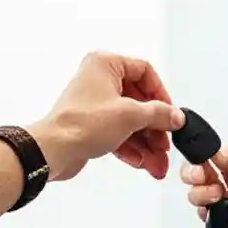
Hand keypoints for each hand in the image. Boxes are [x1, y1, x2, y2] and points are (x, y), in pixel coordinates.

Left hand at [29, 51, 184, 181]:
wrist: (52, 151)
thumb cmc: (78, 124)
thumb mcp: (130, 116)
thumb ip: (159, 114)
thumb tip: (175, 116)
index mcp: (105, 65)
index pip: (145, 71)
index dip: (160, 93)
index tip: (170, 112)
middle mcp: (99, 80)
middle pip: (140, 101)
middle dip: (154, 128)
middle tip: (165, 144)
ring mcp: (95, 103)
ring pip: (130, 121)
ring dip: (146, 143)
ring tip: (157, 163)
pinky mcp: (91, 124)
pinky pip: (119, 133)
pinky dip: (132, 148)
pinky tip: (142, 163)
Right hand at [180, 145, 227, 227]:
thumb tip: (216, 152)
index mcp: (216, 160)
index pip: (195, 154)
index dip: (192, 156)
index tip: (199, 159)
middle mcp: (209, 178)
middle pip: (187, 174)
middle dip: (191, 174)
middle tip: (201, 176)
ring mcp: (209, 197)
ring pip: (193, 195)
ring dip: (203, 193)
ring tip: (219, 194)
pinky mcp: (211, 215)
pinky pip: (202, 214)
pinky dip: (210, 211)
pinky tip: (223, 208)